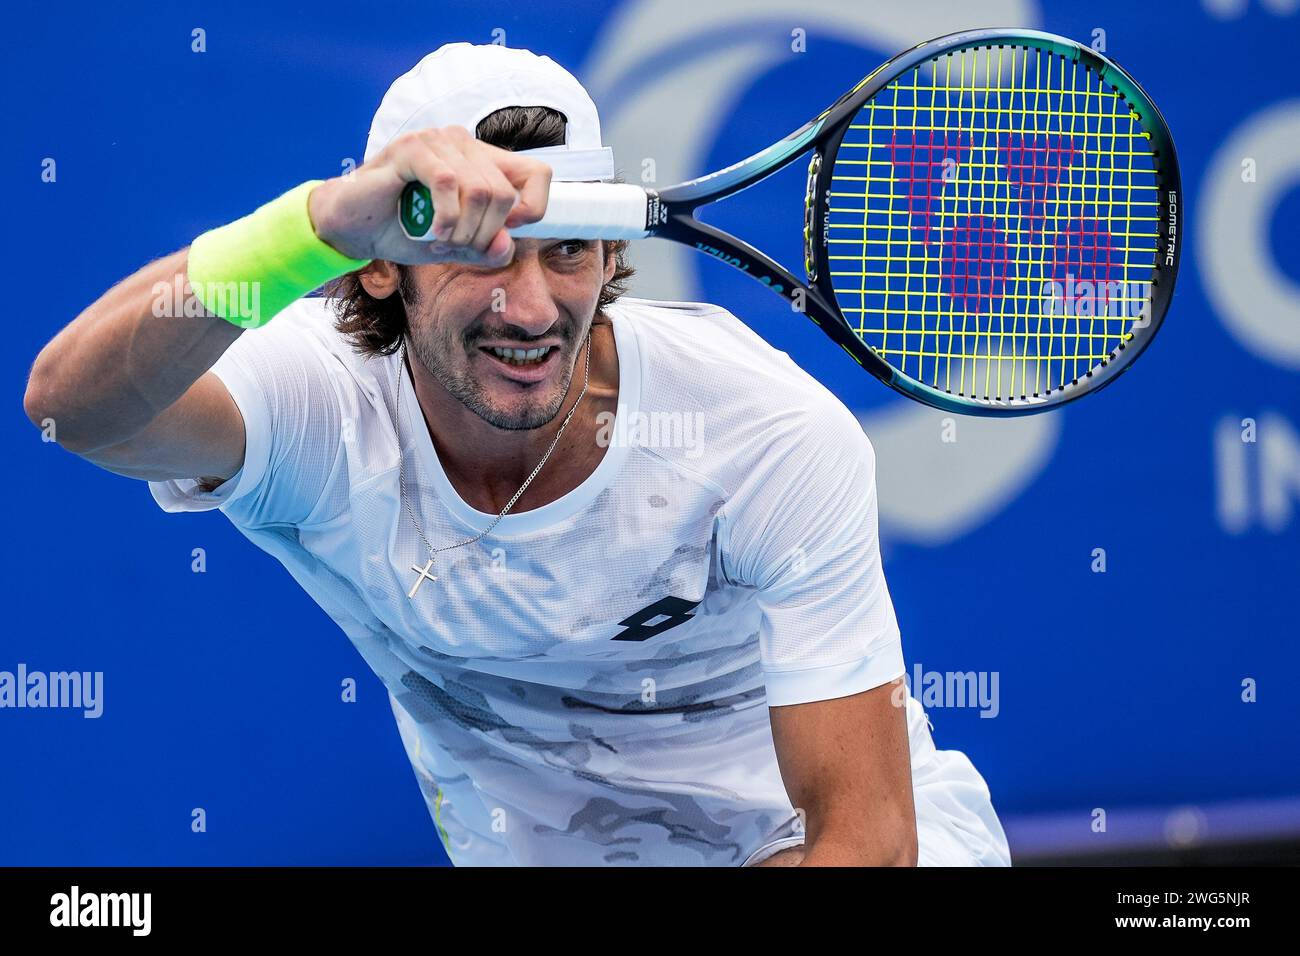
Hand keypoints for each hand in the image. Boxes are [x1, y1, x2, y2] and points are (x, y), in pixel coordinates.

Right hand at [307, 125, 552, 265]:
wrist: (351, 226)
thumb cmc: (402, 230)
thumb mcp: (453, 246)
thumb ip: (483, 247)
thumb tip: (506, 246)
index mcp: (482, 161)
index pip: (539, 175)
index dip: (532, 209)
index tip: (500, 234)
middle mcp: (464, 144)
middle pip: (505, 194)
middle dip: (484, 233)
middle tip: (455, 245)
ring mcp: (438, 141)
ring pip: (481, 190)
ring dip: (463, 230)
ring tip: (440, 239)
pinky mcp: (413, 147)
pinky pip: (449, 182)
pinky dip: (445, 216)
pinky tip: (432, 230)